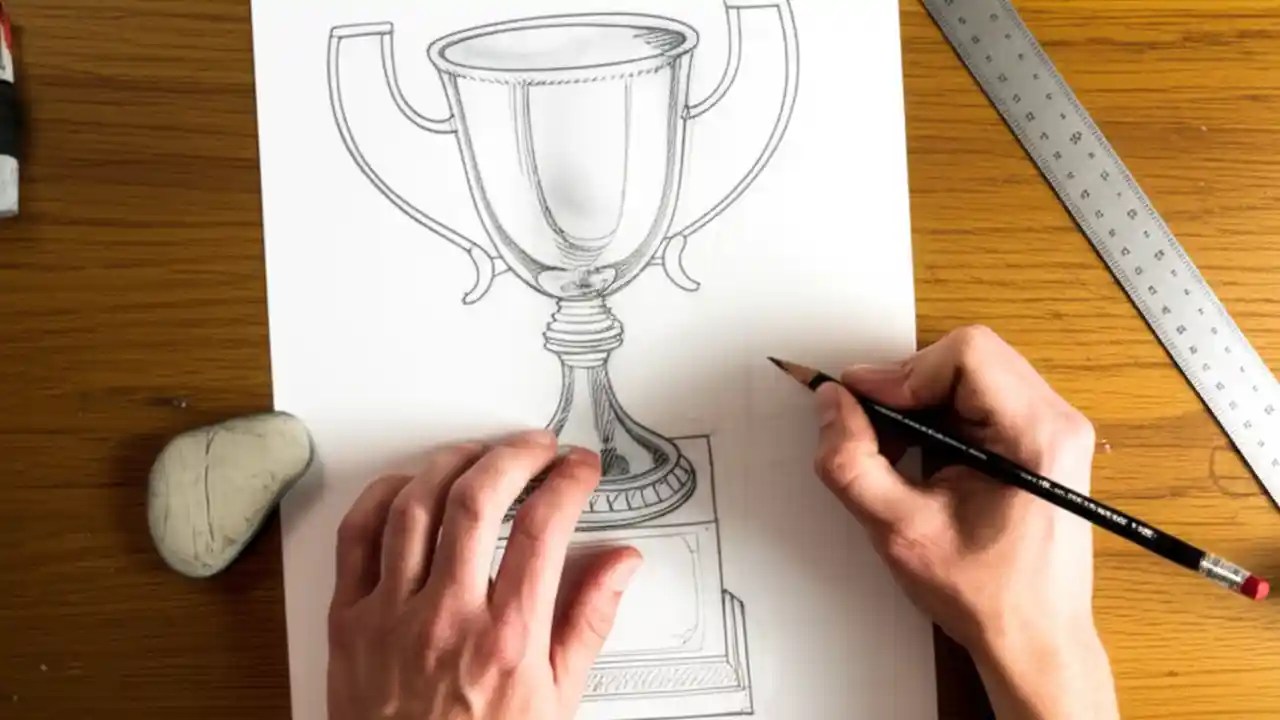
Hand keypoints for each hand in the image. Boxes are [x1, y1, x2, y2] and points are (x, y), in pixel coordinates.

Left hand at [327, 431, 641, 719]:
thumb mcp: (558, 699)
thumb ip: (589, 621)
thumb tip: (621, 563)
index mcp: (508, 640)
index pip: (544, 529)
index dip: (567, 482)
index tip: (579, 467)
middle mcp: (448, 620)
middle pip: (478, 500)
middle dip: (514, 456)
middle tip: (536, 446)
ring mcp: (390, 617)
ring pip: (415, 506)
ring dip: (451, 463)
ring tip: (480, 455)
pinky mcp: (347, 622)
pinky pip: (357, 537)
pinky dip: (383, 498)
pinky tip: (410, 486)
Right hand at [813, 326, 1117, 719]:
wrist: (1036, 640)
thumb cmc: (988, 596)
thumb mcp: (900, 532)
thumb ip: (854, 463)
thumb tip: (831, 404)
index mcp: (1039, 436)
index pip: (966, 355)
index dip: (904, 373)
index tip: (863, 405)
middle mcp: (1056, 420)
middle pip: (968, 355)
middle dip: (907, 383)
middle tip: (868, 424)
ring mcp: (1051, 428)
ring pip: (970, 371)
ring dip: (919, 399)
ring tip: (892, 448)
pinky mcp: (1037, 440)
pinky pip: (978, 397)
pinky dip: (936, 414)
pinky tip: (917, 456)